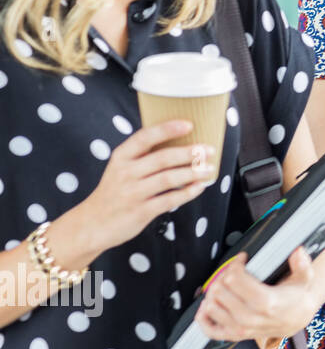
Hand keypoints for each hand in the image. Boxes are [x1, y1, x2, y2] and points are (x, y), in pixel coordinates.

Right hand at [74, 120, 216, 253]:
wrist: (91, 224)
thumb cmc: (113, 192)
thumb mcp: (120, 168)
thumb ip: (143, 157)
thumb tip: (182, 144)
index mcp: (121, 157)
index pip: (145, 137)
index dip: (168, 129)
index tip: (189, 124)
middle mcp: (125, 173)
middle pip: (162, 158)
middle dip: (189, 153)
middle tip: (209, 150)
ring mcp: (132, 193)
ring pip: (168, 178)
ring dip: (192, 172)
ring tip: (209, 168)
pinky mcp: (140, 212)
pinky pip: (169, 200)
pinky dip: (187, 192)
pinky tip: (199, 187)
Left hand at [196, 248, 319, 342]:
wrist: (296, 320)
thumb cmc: (296, 297)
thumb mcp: (304, 279)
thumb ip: (303, 264)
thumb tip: (297, 252)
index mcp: (266, 302)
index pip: (235, 279)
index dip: (235, 264)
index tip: (242, 259)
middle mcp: (250, 318)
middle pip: (220, 291)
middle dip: (224, 275)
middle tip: (233, 270)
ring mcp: (240, 329)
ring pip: (211, 307)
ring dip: (213, 292)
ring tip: (224, 284)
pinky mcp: (233, 336)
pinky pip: (209, 330)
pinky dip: (204, 317)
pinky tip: (210, 304)